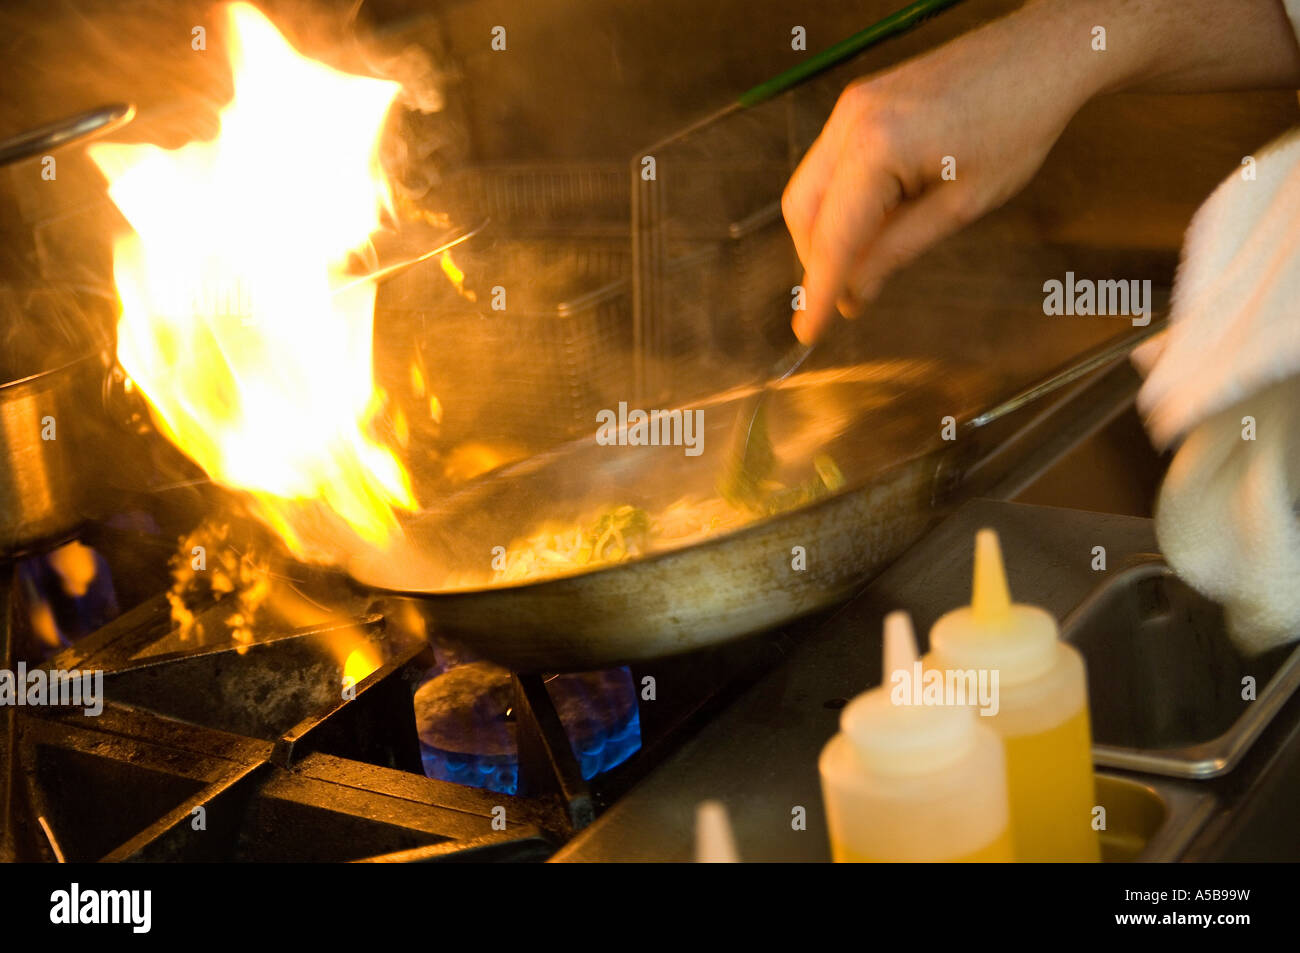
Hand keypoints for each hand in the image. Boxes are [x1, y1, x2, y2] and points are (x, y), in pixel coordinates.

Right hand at [781, 0, 1299, 343]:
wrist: (1041, 55)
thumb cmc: (1018, 123)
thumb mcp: (961, 206)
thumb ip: (897, 250)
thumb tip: (855, 293)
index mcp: (876, 146)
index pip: (832, 237)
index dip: (817, 291)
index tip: (807, 332)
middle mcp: (851, 121)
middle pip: (803, 213)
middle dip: (817, 262)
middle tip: (847, 301)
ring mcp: (850, 107)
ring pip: (809, 189)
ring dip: (826, 234)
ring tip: (867, 263)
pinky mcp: (859, 103)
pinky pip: (828, 166)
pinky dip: (839, 204)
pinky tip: (873, 224)